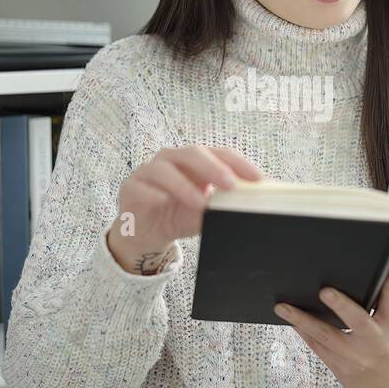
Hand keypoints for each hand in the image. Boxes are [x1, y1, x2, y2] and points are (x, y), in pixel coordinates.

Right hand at [107, 145, 263, 273]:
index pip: (219, 153)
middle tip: (230, 184)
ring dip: (184, 186)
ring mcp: (148, 171)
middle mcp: (172, 160)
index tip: (258, 179)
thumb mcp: (205, 213)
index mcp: (194, 161)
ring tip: (199, 203)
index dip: (239, 164)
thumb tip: (251, 207)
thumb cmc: (178, 216)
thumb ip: (223, 206)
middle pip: (192, 153)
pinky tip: (164, 201)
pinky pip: (140, 187)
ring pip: (164, 169)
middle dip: (212, 167)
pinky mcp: (130, 187)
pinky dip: (154, 194)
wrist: (146, 234)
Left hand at [274, 267, 388, 387]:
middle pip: (357, 321)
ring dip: (302, 320)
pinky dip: (302, 332)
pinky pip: (317, 346)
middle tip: (325, 291)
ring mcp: (353, 355)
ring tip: (282, 307)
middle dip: (342, 306)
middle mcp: (372, 341)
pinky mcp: (338, 366)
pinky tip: (289, 320)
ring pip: (326, 335)